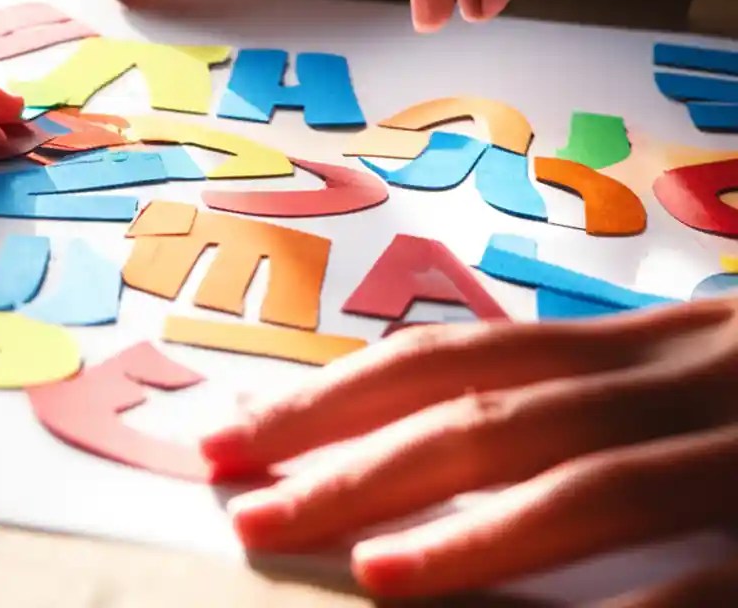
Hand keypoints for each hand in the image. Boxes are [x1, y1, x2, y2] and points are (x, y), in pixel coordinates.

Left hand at [200, 300, 737, 599]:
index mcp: (633, 343)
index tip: (232, 438)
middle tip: (247, 509)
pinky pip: (716, 579)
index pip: (450, 358)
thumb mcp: (678, 374)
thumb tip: (426, 437)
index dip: (332, 396)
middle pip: (489, 413)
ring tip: (373, 576)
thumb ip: (573, 398)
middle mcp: (682, 377)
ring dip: (479, 533)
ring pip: (595, 485)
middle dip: (358, 462)